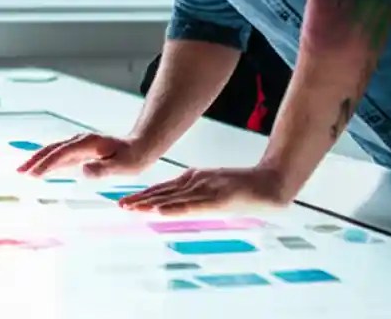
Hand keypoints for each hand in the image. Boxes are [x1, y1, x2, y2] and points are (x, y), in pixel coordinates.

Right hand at [16, 133, 151, 178]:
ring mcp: (79, 145)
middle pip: (52, 149)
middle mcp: (80, 142)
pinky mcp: (80, 151)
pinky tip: (40, 170)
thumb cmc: (134, 157)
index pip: (62, 153)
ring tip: (22, 171)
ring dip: (37, 159)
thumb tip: (83, 171)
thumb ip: (104, 169)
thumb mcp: (123, 166)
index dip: (46, 164)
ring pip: (53, 151)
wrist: (141, 146)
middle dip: (35, 160)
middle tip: (19, 172)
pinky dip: (47, 161)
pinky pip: (59, 155)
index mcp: (88, 144)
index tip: (34, 175)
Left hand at [118, 166, 290, 215]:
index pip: (164, 188)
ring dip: (150, 204)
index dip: (144, 195)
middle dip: (140, 199)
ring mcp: (205, 187)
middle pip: (163, 191)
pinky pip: (191, 205)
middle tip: (120, 206)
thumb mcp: (215, 188)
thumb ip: (198, 195)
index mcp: (194, 177)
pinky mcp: (216, 197)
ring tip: (131, 209)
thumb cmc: (244, 187)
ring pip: (172, 197)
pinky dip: (174, 208)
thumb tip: (181, 204)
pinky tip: (158, 212)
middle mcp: (196, 180)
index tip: (126, 202)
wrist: (270, 182)